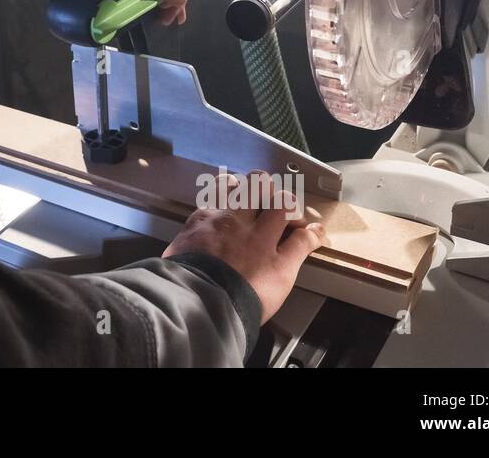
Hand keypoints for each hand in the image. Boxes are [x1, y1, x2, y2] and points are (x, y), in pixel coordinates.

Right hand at [163, 172, 324, 321]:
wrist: (198, 304)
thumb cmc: (179, 284)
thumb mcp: (172, 255)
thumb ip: (183, 245)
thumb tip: (181, 252)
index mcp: (206, 219)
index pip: (224, 189)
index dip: (233, 186)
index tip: (236, 189)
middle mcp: (235, 221)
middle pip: (256, 185)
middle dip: (264, 186)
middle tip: (266, 194)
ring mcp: (260, 240)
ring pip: (282, 204)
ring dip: (289, 206)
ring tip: (292, 212)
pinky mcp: (281, 262)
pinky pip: (302, 240)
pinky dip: (312, 235)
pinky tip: (316, 234)